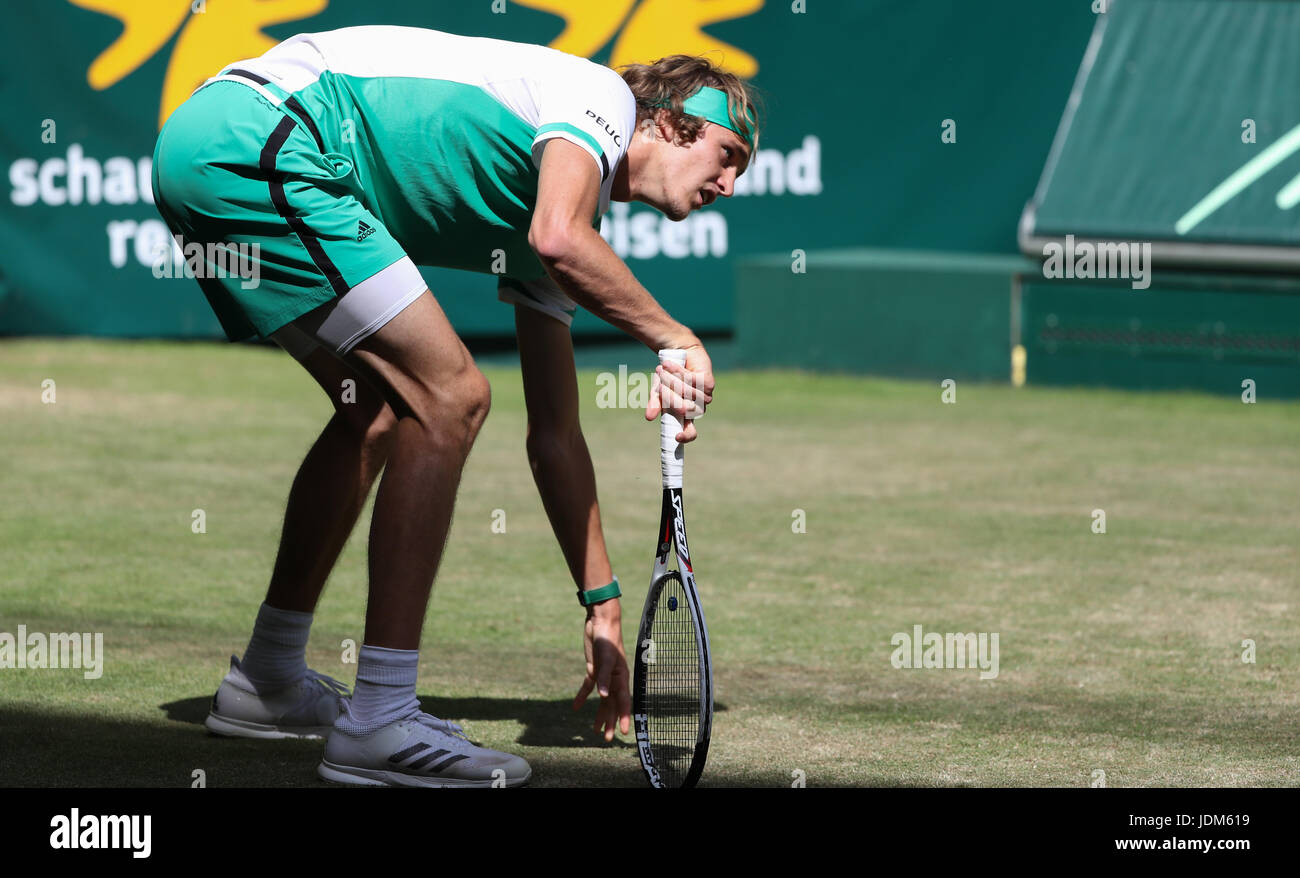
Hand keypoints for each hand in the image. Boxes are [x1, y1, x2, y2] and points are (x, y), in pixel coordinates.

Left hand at [573, 601, 631, 741]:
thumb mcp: (605, 657)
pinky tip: (576, 707)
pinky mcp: (593, 668)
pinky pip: (589, 686)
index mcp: (620, 677)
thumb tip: (604, 697)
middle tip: (606, 739)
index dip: (624, 718)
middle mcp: (613, 678)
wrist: (601, 620)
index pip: (624, 702)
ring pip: (602, 699)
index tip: (623, 733)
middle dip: (610, 722)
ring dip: (598, 713)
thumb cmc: (607, 637)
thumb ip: (604, 677)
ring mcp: (604, 674)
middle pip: (612, 705)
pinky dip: (583, 697)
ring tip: (593, 730)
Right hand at [645, 342, 714, 441]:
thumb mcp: (658, 391)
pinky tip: (670, 365)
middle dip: (668, 394)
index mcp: (685, 415)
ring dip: (671, 379)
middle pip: (684, 408)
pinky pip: (691, 380)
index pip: (690, 432)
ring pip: (686, 392)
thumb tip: (649, 417)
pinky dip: (677, 371)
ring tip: (663, 369)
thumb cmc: (667, 377)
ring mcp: (704, 396)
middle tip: (660, 382)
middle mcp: (697, 408)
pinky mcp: (708, 382)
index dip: (686, 436)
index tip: (677, 436)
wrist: (677, 355)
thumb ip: (655, 403)